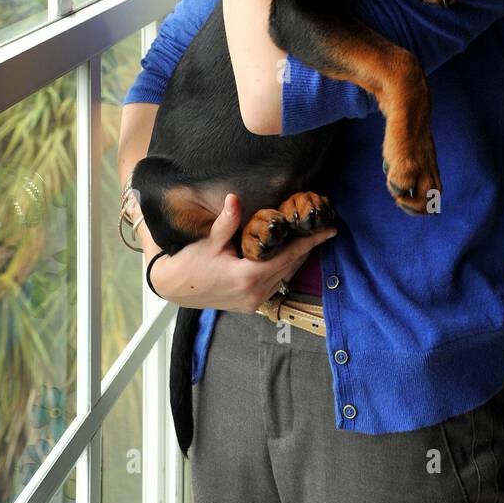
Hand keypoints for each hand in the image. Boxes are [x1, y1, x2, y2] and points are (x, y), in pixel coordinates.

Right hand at [148, 193, 336, 309]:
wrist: (173, 287)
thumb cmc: (190, 263)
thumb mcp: (210, 241)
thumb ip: (227, 221)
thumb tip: (235, 198)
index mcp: (248, 277)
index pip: (288, 256)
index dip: (310, 242)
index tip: (329, 231)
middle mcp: (255, 293)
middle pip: (291, 267)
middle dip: (308, 249)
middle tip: (323, 230)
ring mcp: (252, 302)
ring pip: (285, 278)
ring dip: (298, 260)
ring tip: (310, 240)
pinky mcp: (249, 305)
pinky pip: (275, 285)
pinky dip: (285, 270)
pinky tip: (289, 256)